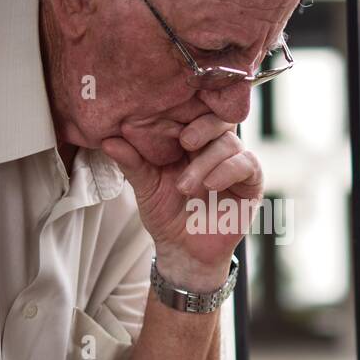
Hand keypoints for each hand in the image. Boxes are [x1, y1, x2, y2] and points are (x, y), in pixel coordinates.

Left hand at [101, 114, 261, 290]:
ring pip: (228, 142)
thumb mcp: (145, 186)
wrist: (184, 250)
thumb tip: (108, 140)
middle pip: (217, 117)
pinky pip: (246, 163)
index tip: (166, 116)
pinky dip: (227, 170)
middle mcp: (213, 145)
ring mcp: (234, 160)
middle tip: (185, 142)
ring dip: (206, 162)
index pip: (192, 112)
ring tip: (185, 187)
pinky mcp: (251, 180)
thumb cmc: (166, 215)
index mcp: (189, 139)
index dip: (184, 109)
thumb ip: (132, 162)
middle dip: (201, 127)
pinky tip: (210, 186)